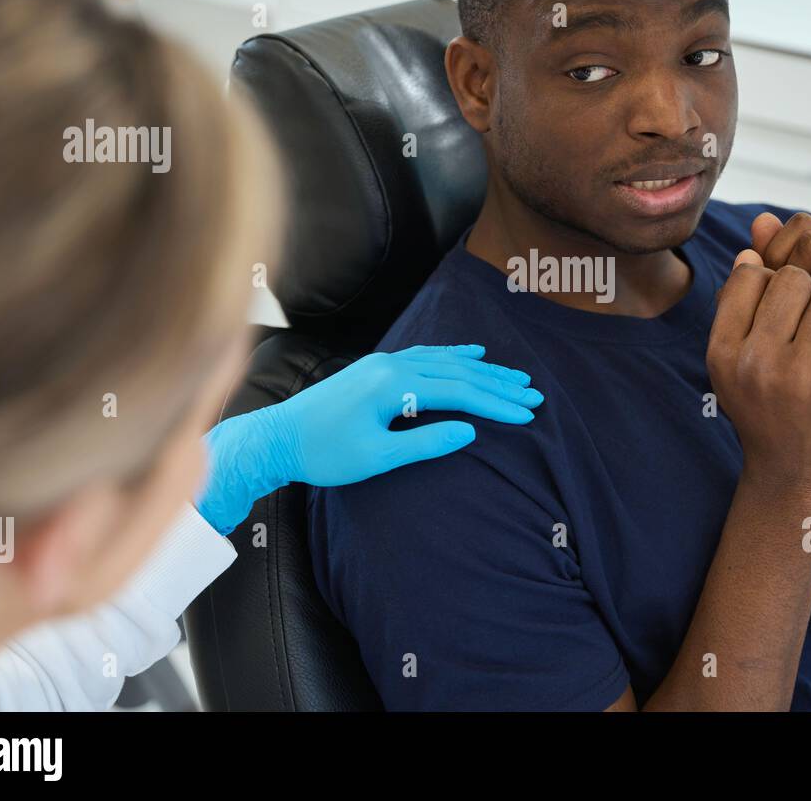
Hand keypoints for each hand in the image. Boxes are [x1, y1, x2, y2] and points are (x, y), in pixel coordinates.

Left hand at [197, 344, 542, 533]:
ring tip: (514, 376)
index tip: (526, 415)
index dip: (496, 404)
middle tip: (534, 394)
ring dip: (482, 369)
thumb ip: (426, 442)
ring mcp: (383, 362)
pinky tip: (472, 353)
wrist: (277, 437)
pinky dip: (453, 355)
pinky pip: (425, 354)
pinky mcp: (376, 367)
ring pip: (444, 360)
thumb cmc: (324, 453)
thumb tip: (471, 431)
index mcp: (394, 385)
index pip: (459, 392)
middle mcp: (392, 364)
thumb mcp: (378, 457)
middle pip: (458, 371)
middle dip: (498, 384)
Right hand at [706, 250, 810, 475]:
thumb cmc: (764, 402)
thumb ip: (740, 299)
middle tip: (809, 325)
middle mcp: (753, 361)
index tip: (781, 307)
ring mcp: (796, 375)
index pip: (749, 274)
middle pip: (792, 279)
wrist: (793, 470)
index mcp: (722, 349)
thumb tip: (755, 244)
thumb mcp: (736, 357)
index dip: (772, 281)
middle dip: (807, 292)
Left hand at [749, 211, 810, 436]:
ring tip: (803, 338)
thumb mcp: (771, 312)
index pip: (804, 227)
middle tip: (777, 320)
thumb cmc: (793, 363)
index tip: (760, 289)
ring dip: (807, 308)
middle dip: (787, 278)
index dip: (774, 253)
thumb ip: (766, 267)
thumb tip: (759, 220)